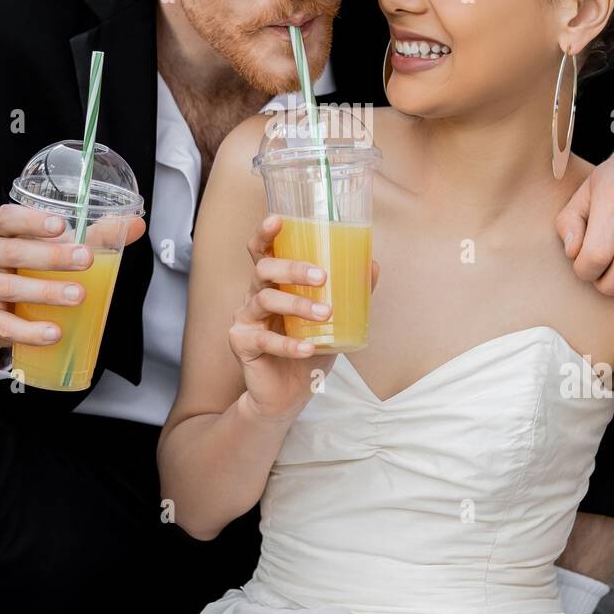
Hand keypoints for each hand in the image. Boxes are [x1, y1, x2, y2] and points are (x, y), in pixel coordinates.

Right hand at [0, 204, 145, 363]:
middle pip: (13, 252)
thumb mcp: (53, 249)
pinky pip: (1, 325)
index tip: (62, 225)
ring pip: (8, 287)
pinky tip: (53, 332)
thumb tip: (137, 225)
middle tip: (87, 260)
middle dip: (51, 256)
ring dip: (45, 292)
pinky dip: (28, 331)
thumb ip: (95, 236)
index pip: (7, 218)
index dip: (31, 220)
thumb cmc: (25, 267)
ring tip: (78, 297)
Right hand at [229, 214, 378, 422]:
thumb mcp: (334, 320)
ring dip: (298, 305)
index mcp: (273, 283)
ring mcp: (245, 318)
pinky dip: (288, 344)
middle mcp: (255, 295)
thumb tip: (372, 264)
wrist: (288, 395)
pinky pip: (264, 340)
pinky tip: (308, 349)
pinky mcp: (242, 344)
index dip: (265, 233)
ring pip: (266, 300)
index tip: (278, 219)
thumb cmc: (308, 350)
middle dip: (293, 268)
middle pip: (264, 269)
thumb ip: (350, 294)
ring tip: (325, 314)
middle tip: (323, 276)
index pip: (263, 250)